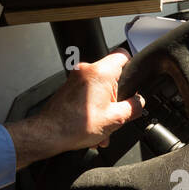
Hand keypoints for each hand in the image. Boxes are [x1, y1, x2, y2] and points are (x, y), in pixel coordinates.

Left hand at [7, 50, 144, 169]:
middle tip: (116, 113)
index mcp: (100, 73)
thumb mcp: (116, 119)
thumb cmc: (74, 125)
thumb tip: (139, 103)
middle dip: (116, 98)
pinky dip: (92, 108)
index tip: (134, 81)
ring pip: (99, 89)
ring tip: (102, 126)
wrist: (49, 134)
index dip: (133, 67)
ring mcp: (75, 78)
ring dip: (104, 108)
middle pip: (111, 77)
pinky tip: (92, 126)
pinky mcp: (68, 88)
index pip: (123, 55)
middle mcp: (86, 70)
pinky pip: (87, 94)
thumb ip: (133, 108)